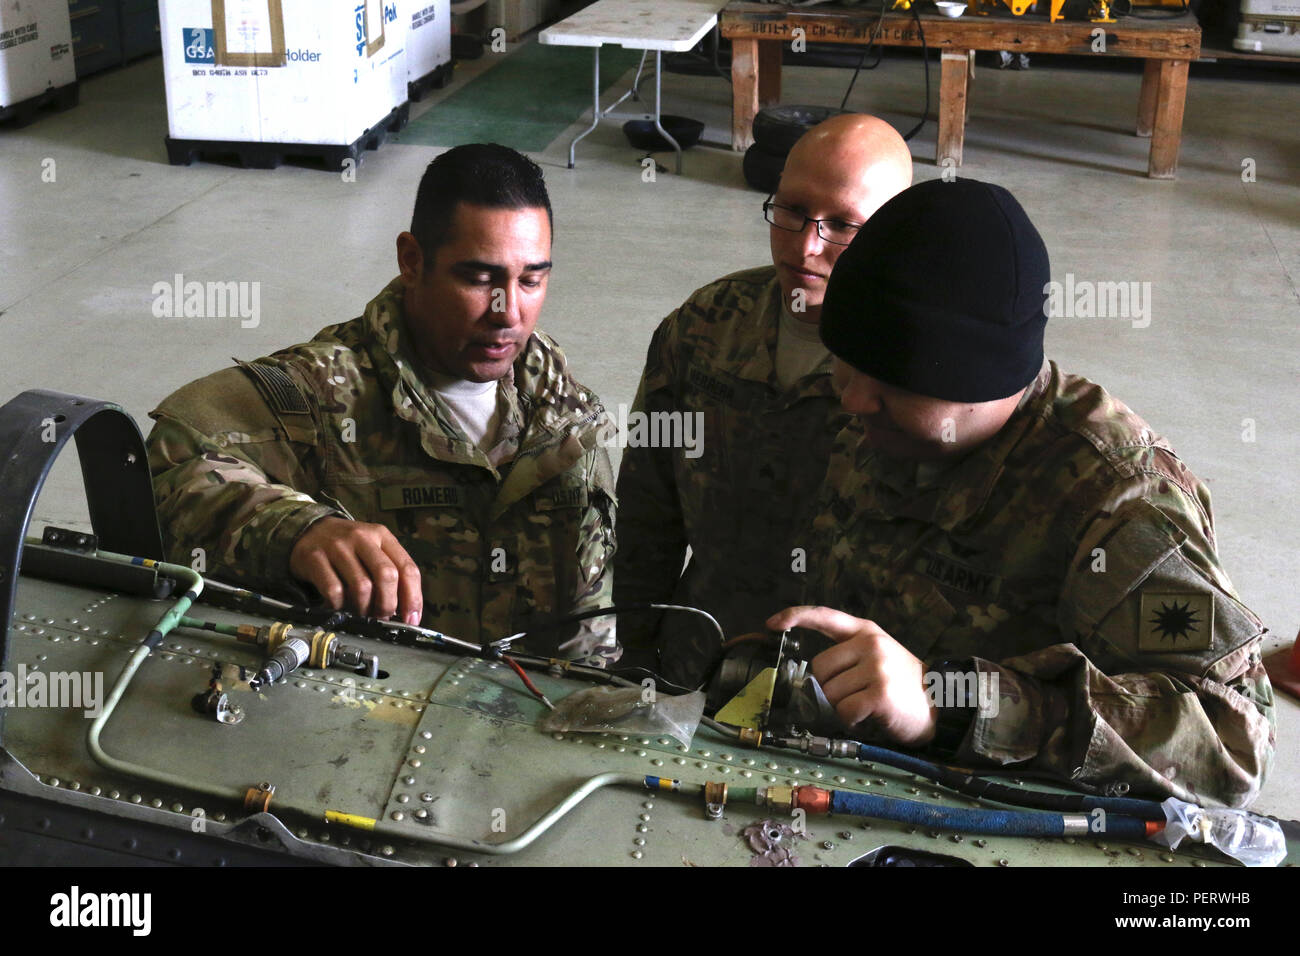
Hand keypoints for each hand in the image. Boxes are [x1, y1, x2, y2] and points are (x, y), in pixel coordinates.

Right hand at [289, 517, 421, 623]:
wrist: (308, 531)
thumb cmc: (347, 547)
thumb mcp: (372, 549)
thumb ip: (389, 572)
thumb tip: (404, 610)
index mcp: (382, 535)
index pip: (408, 568)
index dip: (413, 598)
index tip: (411, 618)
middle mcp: (362, 538)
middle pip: (387, 576)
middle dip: (388, 604)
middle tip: (383, 616)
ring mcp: (338, 547)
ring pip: (362, 586)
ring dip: (365, 608)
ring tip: (362, 612)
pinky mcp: (315, 558)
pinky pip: (334, 591)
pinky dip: (340, 605)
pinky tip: (339, 606)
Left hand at [767, 606, 935, 745]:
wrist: (941, 705)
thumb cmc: (903, 686)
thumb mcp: (878, 657)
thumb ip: (845, 659)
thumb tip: (808, 681)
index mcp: (866, 631)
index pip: (825, 615)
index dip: (795, 616)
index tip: (772, 623)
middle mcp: (870, 644)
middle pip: (819, 668)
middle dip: (827, 688)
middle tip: (851, 697)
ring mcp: (876, 667)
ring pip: (829, 693)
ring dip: (840, 708)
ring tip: (864, 707)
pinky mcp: (879, 692)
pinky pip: (844, 711)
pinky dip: (850, 721)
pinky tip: (868, 717)